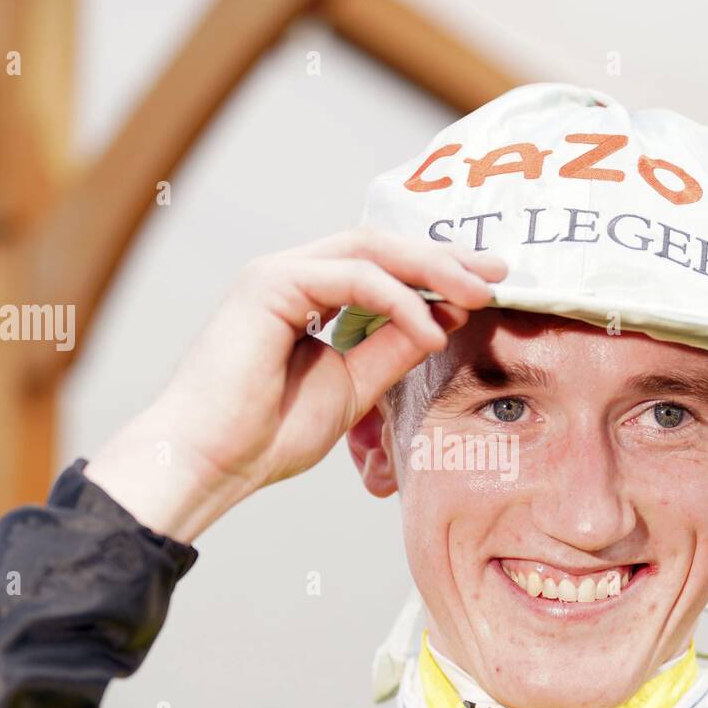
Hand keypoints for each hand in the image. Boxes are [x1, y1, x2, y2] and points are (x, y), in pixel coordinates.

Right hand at [84, 229, 506, 541]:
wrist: (209, 462)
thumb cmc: (266, 435)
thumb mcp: (354, 388)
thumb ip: (393, 349)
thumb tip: (445, 318)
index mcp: (308, 296)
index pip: (383, 267)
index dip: (438, 271)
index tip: (488, 287)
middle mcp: (293, 274)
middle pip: (383, 246)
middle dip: (446, 257)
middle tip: (499, 272)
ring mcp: (279, 273)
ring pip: (371, 249)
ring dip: (432, 269)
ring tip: (477, 295)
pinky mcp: (270, 282)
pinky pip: (352, 277)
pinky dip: (399, 301)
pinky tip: (430, 330)